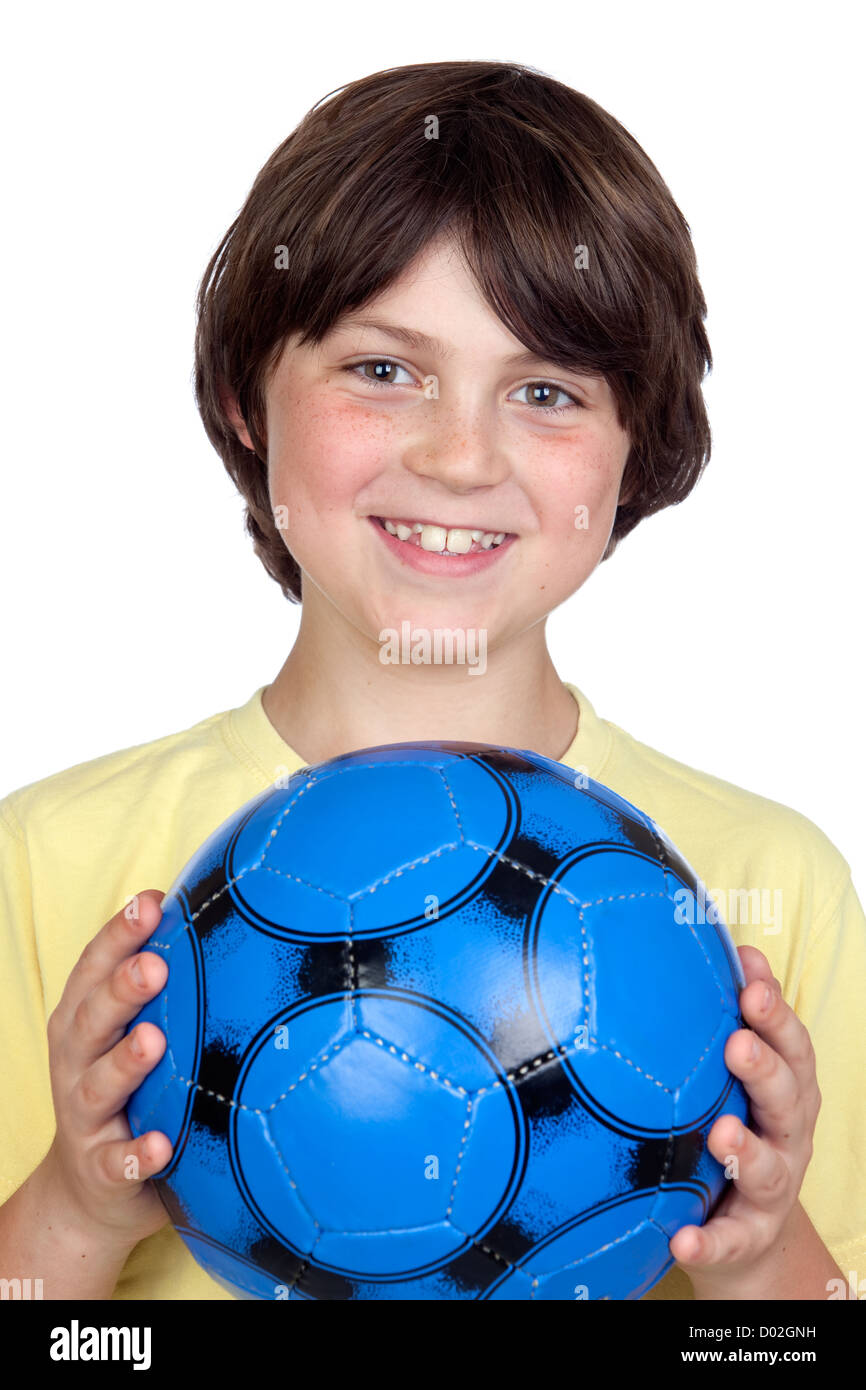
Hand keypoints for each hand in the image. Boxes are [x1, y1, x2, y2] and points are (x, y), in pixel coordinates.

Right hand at [43, 889, 173, 1248]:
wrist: (87, 1192)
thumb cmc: (126, 1090)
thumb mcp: (131, 1032)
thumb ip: (167, 988)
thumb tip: (229, 917)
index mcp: (83, 1021)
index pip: (94, 968)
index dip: (118, 934)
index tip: (150, 901)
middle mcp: (76, 1062)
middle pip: (92, 1019)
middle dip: (120, 989)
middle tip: (156, 965)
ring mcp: (84, 1117)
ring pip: (98, 1087)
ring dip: (124, 1064)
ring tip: (153, 1041)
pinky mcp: (101, 1170)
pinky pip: (117, 1163)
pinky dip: (137, 1155)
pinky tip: (163, 1146)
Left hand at [669, 945, 820, 1294]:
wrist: (749, 1234)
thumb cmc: (740, 1127)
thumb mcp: (741, 1078)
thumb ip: (736, 1020)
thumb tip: (725, 946)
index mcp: (786, 1090)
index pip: (791, 1044)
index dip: (775, 1012)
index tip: (751, 979)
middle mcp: (787, 1135)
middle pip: (787, 1098)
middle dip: (765, 1068)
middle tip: (737, 1042)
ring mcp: (769, 1189)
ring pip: (767, 1169)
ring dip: (745, 1150)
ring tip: (720, 1132)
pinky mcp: (744, 1239)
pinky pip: (726, 1243)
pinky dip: (707, 1243)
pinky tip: (681, 1240)